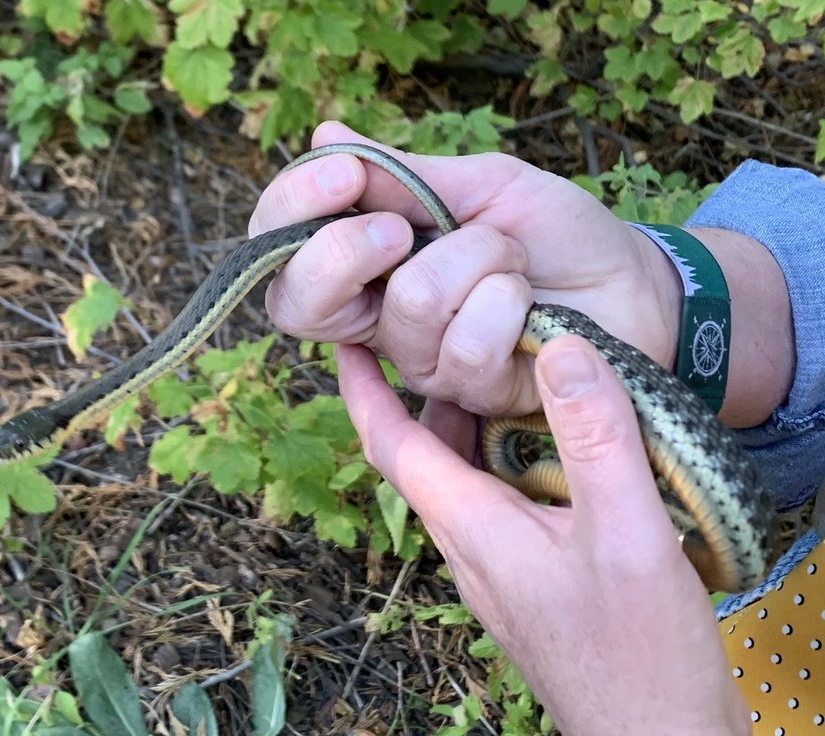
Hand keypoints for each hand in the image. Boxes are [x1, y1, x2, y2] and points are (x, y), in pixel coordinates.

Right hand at [250, 122, 681, 417]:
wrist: (630, 280)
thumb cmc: (554, 231)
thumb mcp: (478, 184)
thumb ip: (401, 174)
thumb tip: (323, 136)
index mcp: (369, 263)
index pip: (283, 251)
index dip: (291, 211)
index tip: (342, 172)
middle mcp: (379, 319)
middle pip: (300, 304)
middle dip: (348, 252)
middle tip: (405, 229)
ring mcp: (420, 361)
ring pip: (410, 303)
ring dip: (479, 258)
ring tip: (513, 258)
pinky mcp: (468, 393)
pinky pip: (467, 339)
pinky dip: (510, 298)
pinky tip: (532, 304)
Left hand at [336, 337, 749, 735]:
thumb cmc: (639, 653)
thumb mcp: (625, 532)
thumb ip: (594, 439)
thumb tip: (561, 350)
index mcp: (470, 525)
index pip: (391, 444)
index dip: (362, 388)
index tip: (347, 340)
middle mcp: (469, 544)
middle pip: (426, 454)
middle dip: (426, 391)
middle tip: (445, 332)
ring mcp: (498, 566)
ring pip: (465, 476)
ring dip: (472, 422)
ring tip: (503, 369)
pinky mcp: (530, 579)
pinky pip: (499, 500)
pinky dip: (509, 456)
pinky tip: (554, 443)